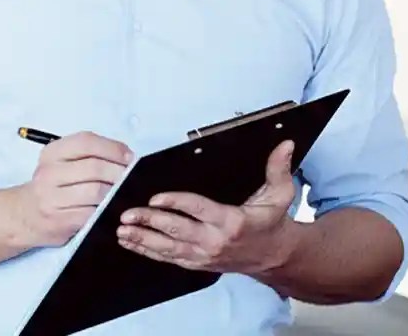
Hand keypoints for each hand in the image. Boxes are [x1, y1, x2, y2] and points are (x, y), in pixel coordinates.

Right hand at [14, 131, 133, 248]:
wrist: (23, 215)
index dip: (113, 148)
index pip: (86, 142)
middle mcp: (49, 173)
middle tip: (131, 178)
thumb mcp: (60, 163)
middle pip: (94, 167)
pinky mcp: (61, 221)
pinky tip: (111, 209)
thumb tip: (127, 159)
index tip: (129, 158)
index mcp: (52, 153)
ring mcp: (53, 198)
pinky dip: (107, 211)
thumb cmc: (51, 186)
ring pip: (96, 192)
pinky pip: (92, 214)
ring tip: (123, 194)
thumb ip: (88, 156)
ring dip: (115, 193)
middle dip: (119, 173)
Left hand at [116, 140, 300, 274]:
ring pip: (168, 248)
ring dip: (143, 239)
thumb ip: (278, 169)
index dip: (175, 203)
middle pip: (177, 230)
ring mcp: (204, 255)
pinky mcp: (197, 263)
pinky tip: (130, 243)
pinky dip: (148, 251)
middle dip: (150, 222)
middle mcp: (215, 240)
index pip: (198, 209)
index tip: (155, 198)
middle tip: (127, 214)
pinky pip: (169, 258)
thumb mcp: (280, 195)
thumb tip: (285, 144)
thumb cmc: (272, 223)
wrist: (276, 257)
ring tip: (122, 231)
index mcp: (231, 222)